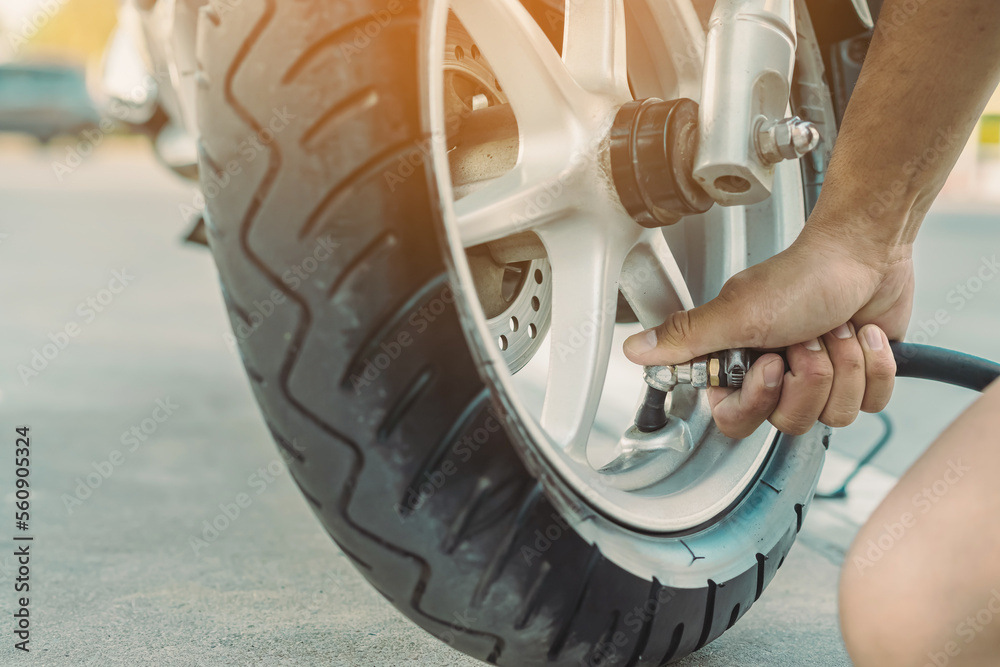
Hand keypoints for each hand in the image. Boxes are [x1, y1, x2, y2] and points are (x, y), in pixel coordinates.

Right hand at [623, 220, 911, 437]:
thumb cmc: (805, 275)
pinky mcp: (859, 378)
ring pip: (836, 415)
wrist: (865, 252)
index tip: (770, 362)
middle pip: (791, 421)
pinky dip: (875, 364)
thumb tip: (634, 350)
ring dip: (844, 364)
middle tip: (805, 337)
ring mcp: (820, 380)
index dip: (759, 398)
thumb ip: (686, 337)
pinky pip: (872, 402)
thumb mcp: (738, 311)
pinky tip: (864, 334)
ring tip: (835, 329)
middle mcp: (777, 377)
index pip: (737, 419)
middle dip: (808, 376)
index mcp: (741, 365)